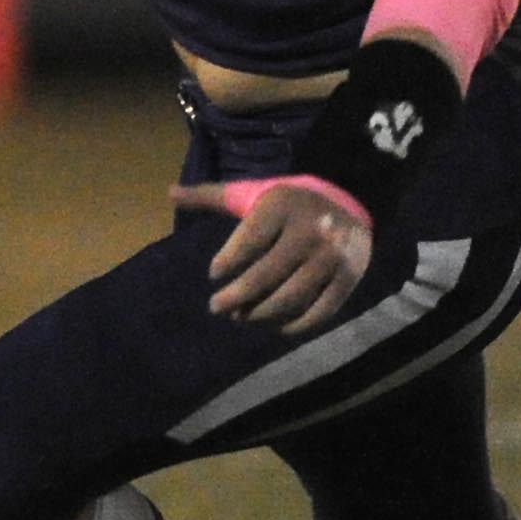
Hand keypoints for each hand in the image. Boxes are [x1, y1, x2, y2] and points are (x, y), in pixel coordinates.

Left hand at [171, 179, 372, 335]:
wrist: (351, 202)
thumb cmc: (288, 203)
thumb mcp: (253, 192)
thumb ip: (211, 197)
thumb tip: (169, 193)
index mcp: (283, 205)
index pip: (250, 239)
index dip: (228, 260)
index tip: (213, 274)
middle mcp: (311, 230)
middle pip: (267, 273)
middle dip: (237, 295)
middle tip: (216, 307)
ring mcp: (332, 256)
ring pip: (292, 295)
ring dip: (262, 313)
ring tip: (240, 317)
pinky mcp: (349, 277)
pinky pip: (321, 310)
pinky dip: (297, 324)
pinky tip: (276, 327)